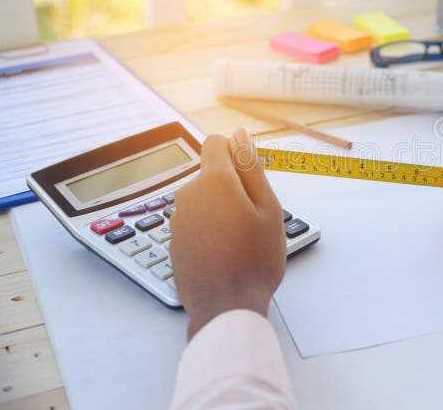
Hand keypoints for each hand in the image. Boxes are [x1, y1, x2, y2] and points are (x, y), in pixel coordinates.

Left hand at [170, 128, 285, 339]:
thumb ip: (251, 167)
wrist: (225, 307)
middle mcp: (189, 194)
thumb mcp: (268, 208)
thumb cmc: (254, 260)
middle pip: (212, 173)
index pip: (216, 142)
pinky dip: (211, 228)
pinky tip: (226, 252)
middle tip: (255, 219)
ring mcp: (178, 218)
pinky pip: (197, 221)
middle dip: (233, 187)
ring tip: (242, 240)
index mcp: (214, 180)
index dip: (236, 153)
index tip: (251, 177)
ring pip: (205, 198)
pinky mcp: (175, 240)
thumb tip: (240, 135)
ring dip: (222, 209)